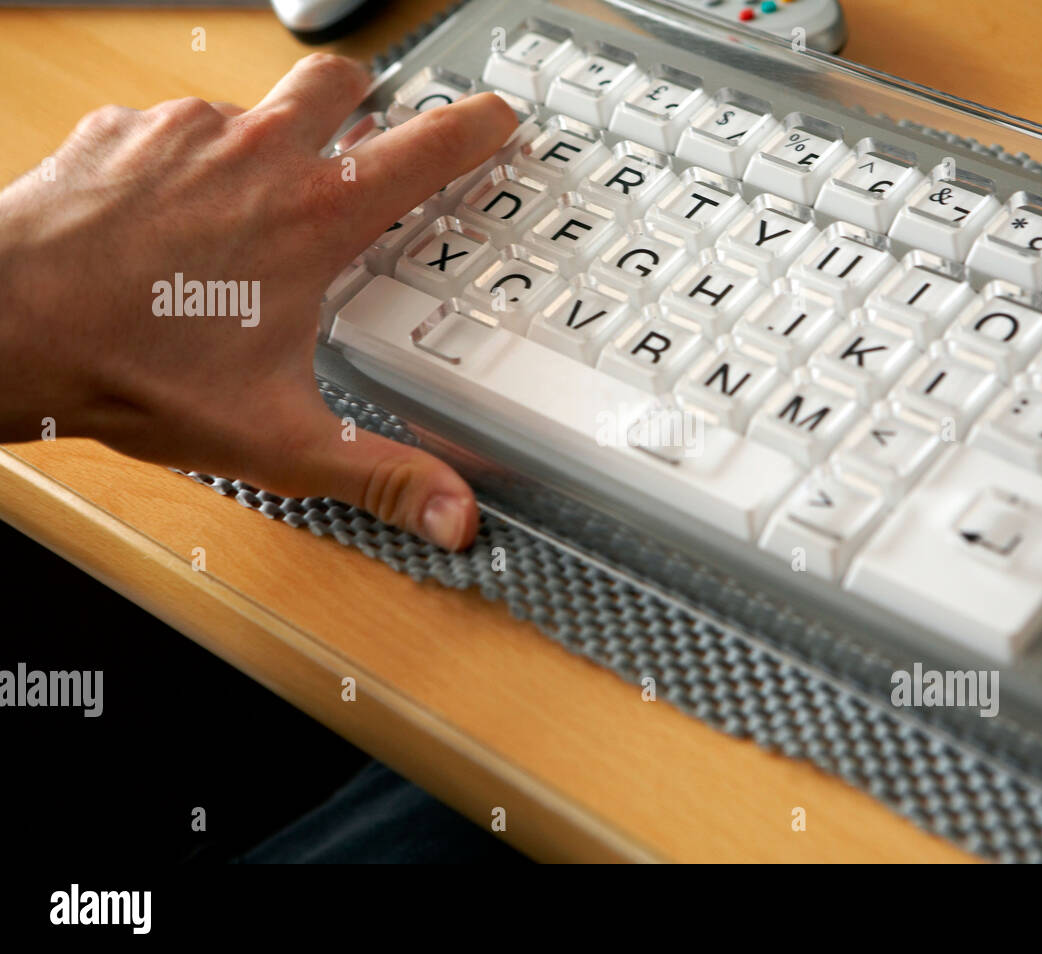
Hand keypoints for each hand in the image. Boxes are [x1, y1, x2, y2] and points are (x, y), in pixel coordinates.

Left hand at [0, 54, 517, 549]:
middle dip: (362, 108)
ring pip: (253, 106)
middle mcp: (258, 154)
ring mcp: (185, 132)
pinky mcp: (122, 131)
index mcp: (316, 217)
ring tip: (251, 208)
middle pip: (341, 86)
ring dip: (267, 142)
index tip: (496, 120)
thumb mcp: (280, 438)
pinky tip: (171, 219)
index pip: (428, 146)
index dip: (477, 127)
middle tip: (358, 151)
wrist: (4, 328)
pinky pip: (175, 124)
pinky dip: (188, 159)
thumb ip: (379, 474)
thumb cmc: (134, 371)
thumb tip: (453, 514)